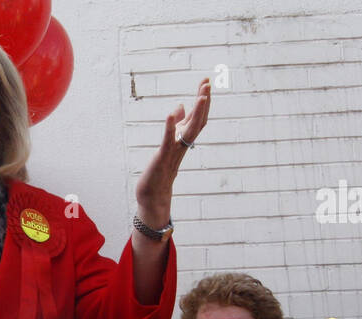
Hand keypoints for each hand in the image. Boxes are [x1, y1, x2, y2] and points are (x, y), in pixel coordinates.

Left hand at [135, 78, 210, 226]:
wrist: (153, 193)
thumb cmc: (160, 169)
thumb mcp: (168, 142)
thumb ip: (175, 124)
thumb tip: (179, 106)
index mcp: (184, 139)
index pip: (197, 116)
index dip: (202, 99)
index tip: (206, 81)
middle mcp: (183, 143)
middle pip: (198, 120)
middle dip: (203, 101)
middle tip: (208, 83)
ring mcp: (174, 150)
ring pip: (190, 130)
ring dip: (196, 112)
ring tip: (202, 96)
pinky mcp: (163, 157)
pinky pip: (168, 140)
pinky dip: (169, 127)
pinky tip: (171, 113)